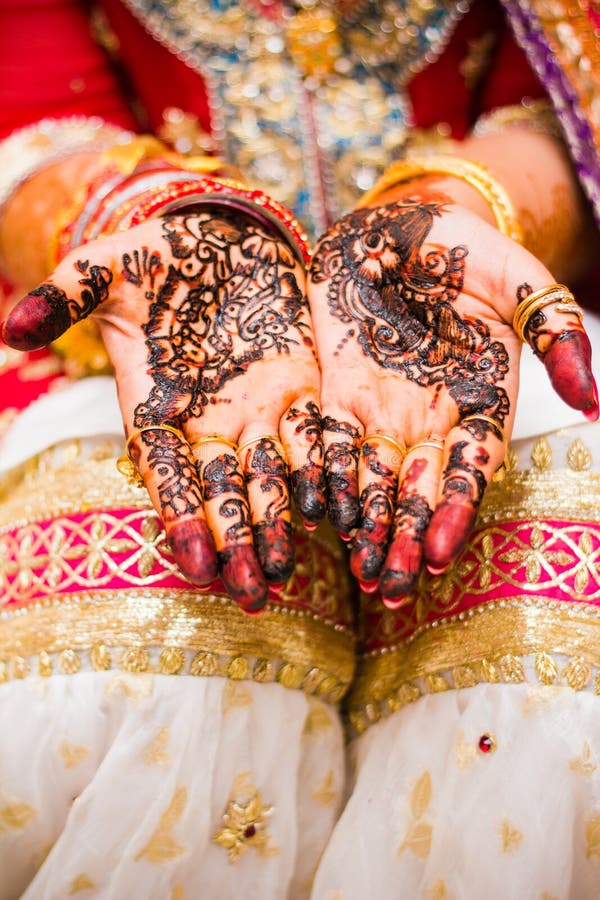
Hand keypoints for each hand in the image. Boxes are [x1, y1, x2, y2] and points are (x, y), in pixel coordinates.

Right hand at [3, 210, 324, 612]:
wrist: (218, 237)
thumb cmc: (154, 258)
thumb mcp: (105, 268)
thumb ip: (65, 296)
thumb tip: (9, 328)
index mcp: (155, 409)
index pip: (166, 473)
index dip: (180, 516)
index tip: (196, 563)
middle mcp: (206, 424)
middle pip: (221, 492)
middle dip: (235, 541)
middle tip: (252, 594)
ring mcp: (254, 411)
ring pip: (269, 478)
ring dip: (278, 525)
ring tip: (288, 572)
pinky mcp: (297, 389)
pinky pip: (312, 436)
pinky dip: (322, 471)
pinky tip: (335, 509)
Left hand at [308, 196, 597, 605]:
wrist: (398, 224)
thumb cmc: (465, 249)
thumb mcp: (519, 281)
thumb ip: (555, 332)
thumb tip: (590, 403)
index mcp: (481, 401)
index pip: (470, 469)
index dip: (454, 510)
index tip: (435, 552)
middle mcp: (433, 417)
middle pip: (420, 491)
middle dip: (406, 539)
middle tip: (392, 589)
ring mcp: (383, 408)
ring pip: (375, 481)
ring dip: (367, 528)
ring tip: (360, 574)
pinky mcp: (338, 392)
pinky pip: (330, 446)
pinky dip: (327, 480)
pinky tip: (319, 517)